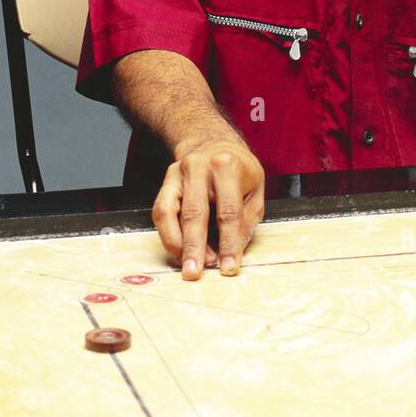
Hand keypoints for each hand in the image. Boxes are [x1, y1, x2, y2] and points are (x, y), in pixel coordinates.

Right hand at [152, 137, 264, 279]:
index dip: (229, 243)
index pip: (229, 212)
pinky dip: (167, 235)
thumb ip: (246, 221)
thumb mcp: (255, 191)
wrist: (214, 144)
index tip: (228, 267)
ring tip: (186, 265)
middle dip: (195, 247)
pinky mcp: (166, 181)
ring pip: (169, 213)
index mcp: (228, 167)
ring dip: (176, 244)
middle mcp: (200, 167)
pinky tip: (178, 249)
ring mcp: (178, 173)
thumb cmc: (239, 171)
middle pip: (195, 213)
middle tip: (195, 272)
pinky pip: (159, 212)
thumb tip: (233, 252)